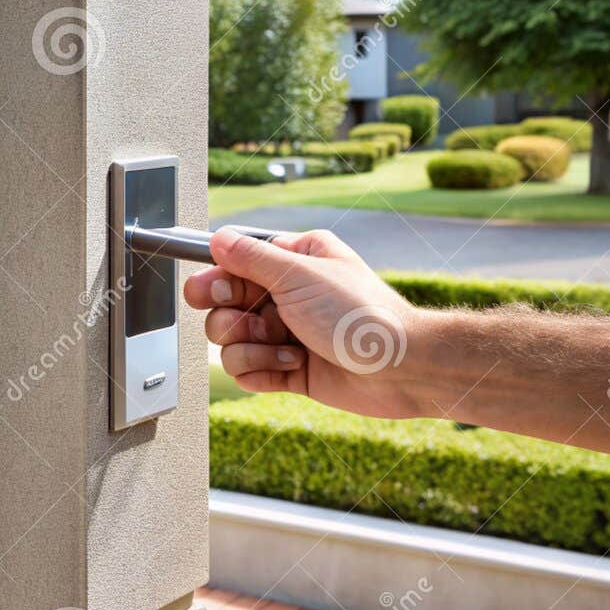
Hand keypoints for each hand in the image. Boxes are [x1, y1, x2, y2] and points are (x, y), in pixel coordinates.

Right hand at [182, 228, 427, 417]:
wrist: (400, 368)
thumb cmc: (361, 314)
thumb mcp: (300, 275)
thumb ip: (252, 258)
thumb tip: (217, 239)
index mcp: (292, 260)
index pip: (231, 265)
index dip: (214, 281)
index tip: (208, 292)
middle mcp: (285, 294)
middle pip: (222, 305)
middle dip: (232, 319)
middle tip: (255, 322)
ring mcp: (284, 333)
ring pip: (229, 341)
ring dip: (250, 348)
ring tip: (285, 347)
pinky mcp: (286, 368)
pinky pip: (245, 371)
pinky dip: (261, 370)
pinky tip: (292, 365)